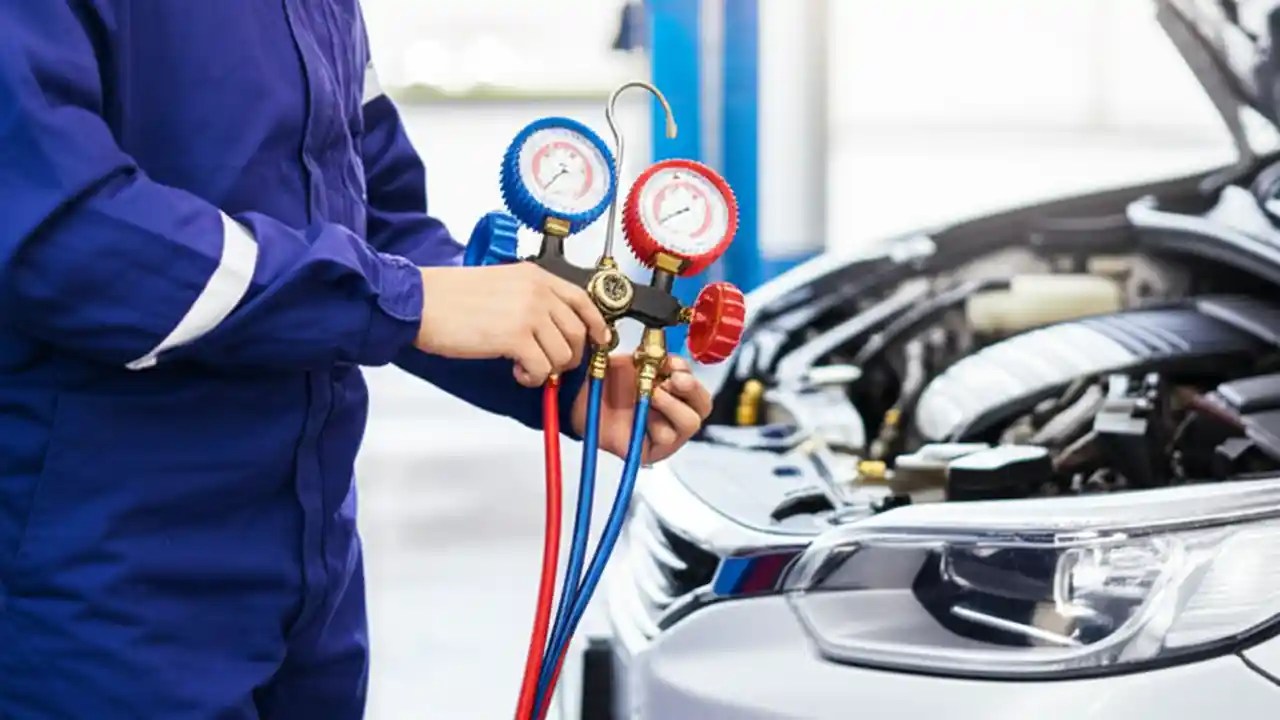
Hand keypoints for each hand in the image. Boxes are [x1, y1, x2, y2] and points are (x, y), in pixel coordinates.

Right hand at [416, 264, 609, 386]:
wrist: (420, 302)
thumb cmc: (451, 296)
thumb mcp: (501, 284)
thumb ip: (529, 298)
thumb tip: (550, 327)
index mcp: (535, 276)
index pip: (582, 300)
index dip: (596, 324)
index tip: (598, 340)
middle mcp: (537, 292)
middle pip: (577, 332)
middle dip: (568, 355)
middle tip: (550, 363)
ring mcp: (528, 313)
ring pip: (563, 354)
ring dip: (548, 369)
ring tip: (525, 367)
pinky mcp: (514, 337)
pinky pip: (542, 368)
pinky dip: (533, 378)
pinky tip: (517, 372)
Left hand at [571, 354, 712, 463]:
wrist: (577, 399)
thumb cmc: (605, 382)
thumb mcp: (630, 364)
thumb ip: (652, 358)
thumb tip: (669, 356)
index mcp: (673, 391)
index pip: (696, 384)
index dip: (689, 373)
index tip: (673, 364)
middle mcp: (673, 413)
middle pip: (702, 406)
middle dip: (691, 389)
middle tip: (673, 380)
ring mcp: (665, 435)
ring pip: (689, 423)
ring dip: (673, 405)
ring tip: (653, 395)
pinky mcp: (649, 451)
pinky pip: (666, 441)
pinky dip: (658, 426)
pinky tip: (643, 416)